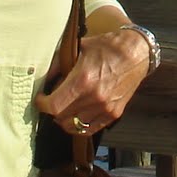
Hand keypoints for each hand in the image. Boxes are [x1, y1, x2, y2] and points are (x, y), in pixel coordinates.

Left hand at [36, 30, 151, 136]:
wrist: (136, 53)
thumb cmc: (108, 47)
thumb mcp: (80, 48)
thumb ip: (59, 63)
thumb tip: (43, 76)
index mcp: (83, 80)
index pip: (53, 106)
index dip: (42, 105)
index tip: (40, 99)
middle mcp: (94, 97)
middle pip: (61, 117)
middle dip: (52, 110)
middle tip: (51, 101)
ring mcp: (105, 108)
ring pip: (74, 126)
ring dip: (64, 119)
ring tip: (64, 108)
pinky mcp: (113, 114)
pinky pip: (90, 129)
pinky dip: (79, 125)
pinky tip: (77, 115)